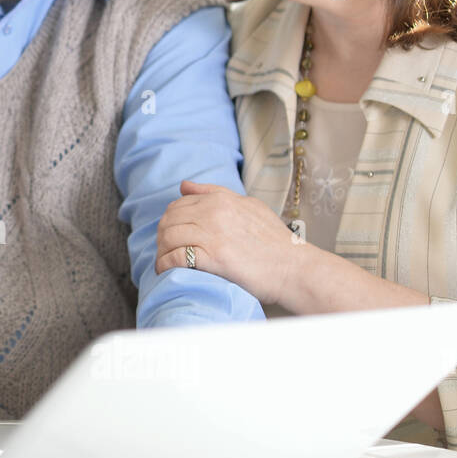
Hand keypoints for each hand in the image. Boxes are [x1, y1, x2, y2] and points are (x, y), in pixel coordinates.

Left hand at [155, 179, 304, 306]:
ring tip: (165, 262)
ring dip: (162, 251)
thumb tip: (184, 186)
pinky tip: (167, 271)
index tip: (170, 235)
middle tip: (164, 251)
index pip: (178, 205)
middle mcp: (214, 212)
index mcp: (221, 199)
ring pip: (169, 237)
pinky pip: (176, 257)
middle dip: (162, 236)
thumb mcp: (249, 206)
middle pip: (169, 220)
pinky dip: (166, 265)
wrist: (295, 268)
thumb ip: (215, 193)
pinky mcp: (213, 257)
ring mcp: (213, 234)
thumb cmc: (275, 241)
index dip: (169, 222)